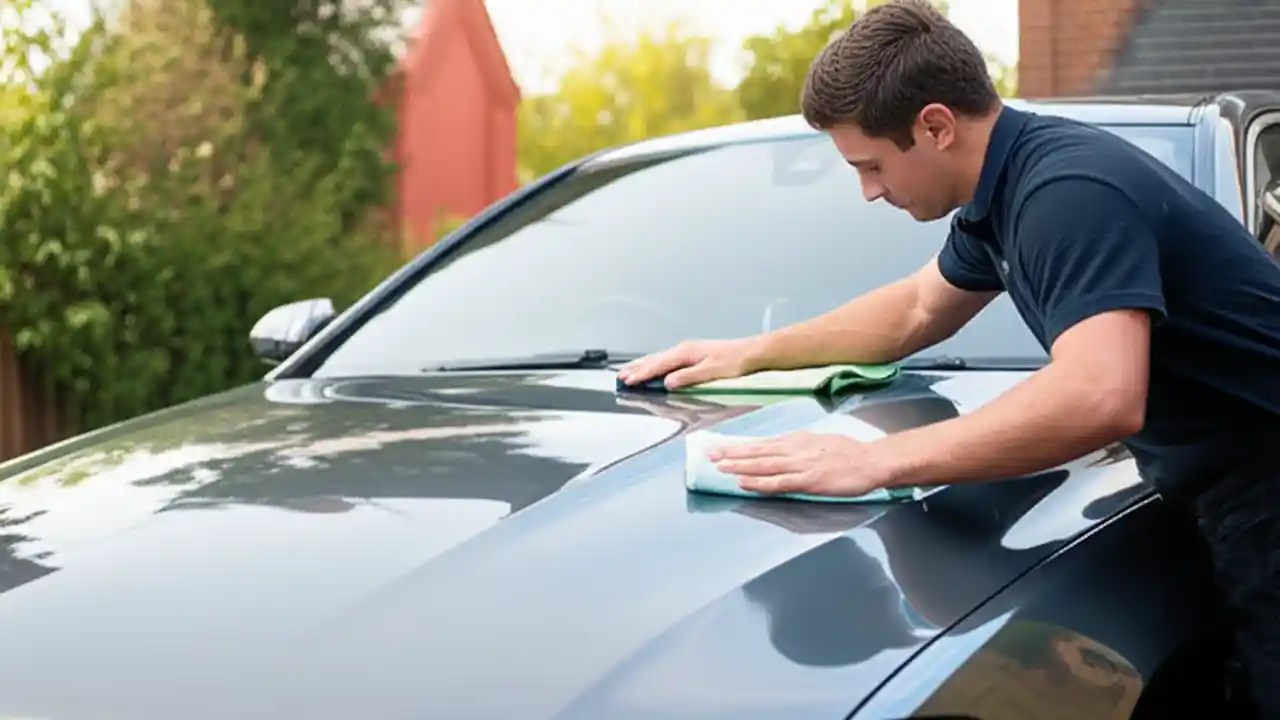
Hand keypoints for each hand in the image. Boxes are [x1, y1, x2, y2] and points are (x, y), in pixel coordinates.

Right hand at [617, 337, 762, 389]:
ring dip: (644, 366)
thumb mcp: (712, 371)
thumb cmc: (736, 362)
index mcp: (687, 352)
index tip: (628, 381)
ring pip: (660, 359)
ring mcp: (689, 351)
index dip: (642, 374)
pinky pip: (668, 361)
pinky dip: (656, 365)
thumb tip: (668, 382)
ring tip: (629, 372)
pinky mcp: (694, 356)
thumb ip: (689, 377)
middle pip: (655, 360)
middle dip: (637, 368)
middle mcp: (685, 349)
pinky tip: (654, 369)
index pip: (659, 365)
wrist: (753, 353)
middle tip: (620, 377)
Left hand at [707, 432, 893, 496]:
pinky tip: (744, 483)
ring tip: (719, 467)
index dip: (739, 445)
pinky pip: (778, 482)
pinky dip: (759, 483)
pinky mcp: (808, 481)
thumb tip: (780, 449)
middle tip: (709, 454)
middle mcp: (794, 450)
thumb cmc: (849, 453)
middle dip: (731, 453)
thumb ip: (798, 446)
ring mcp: (800, 465)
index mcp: (797, 440)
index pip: (762, 443)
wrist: (871, 461)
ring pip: (763, 465)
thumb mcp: (819, 442)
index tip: (720, 445)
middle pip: (757, 451)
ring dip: (739, 466)